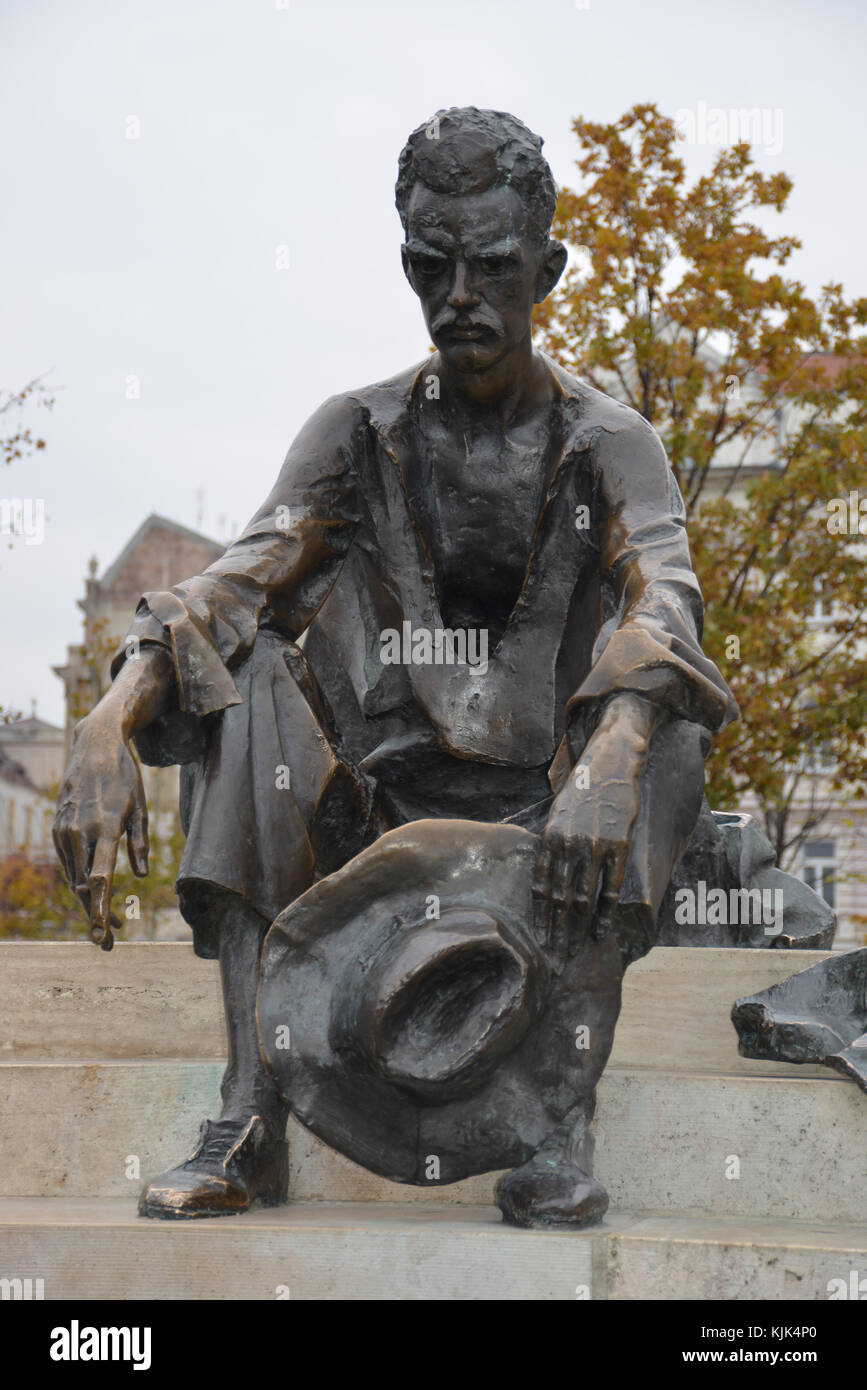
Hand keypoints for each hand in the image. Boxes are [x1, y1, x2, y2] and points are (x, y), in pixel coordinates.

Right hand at [53, 710, 148, 949]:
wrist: (93, 749)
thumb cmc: (124, 778)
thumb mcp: (141, 808)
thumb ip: (140, 843)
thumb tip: (141, 877)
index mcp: (105, 828)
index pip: (101, 879)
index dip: (101, 910)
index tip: (102, 935)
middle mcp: (80, 832)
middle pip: (84, 886)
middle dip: (95, 916)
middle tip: (106, 944)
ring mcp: (64, 831)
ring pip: (73, 878)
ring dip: (88, 902)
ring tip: (108, 925)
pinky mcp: (57, 829)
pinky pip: (69, 863)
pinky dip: (79, 881)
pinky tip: (92, 895)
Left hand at [534, 709, 647, 966]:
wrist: (611, 764)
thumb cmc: (583, 792)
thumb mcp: (557, 815)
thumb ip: (550, 845)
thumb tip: (545, 877)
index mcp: (548, 838)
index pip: (540, 888)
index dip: (540, 918)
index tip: (540, 941)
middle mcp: (567, 844)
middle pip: (559, 898)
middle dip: (557, 931)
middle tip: (555, 957)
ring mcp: (593, 845)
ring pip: (583, 897)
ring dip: (578, 928)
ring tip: (576, 950)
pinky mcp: (619, 845)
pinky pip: (612, 886)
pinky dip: (606, 912)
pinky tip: (602, 930)